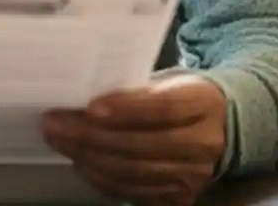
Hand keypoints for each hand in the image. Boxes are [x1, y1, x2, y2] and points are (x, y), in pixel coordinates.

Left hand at [43, 74, 227, 205]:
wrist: (222, 130)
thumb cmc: (184, 98)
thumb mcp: (170, 83)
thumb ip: (136, 92)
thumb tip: (83, 99)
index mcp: (202, 105)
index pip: (162, 109)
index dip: (125, 109)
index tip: (89, 107)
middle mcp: (202, 144)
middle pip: (140, 145)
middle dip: (89, 136)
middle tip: (54, 124)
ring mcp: (192, 176)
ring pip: (132, 172)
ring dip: (88, 158)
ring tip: (60, 141)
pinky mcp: (179, 198)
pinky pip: (132, 192)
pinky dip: (101, 178)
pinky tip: (81, 162)